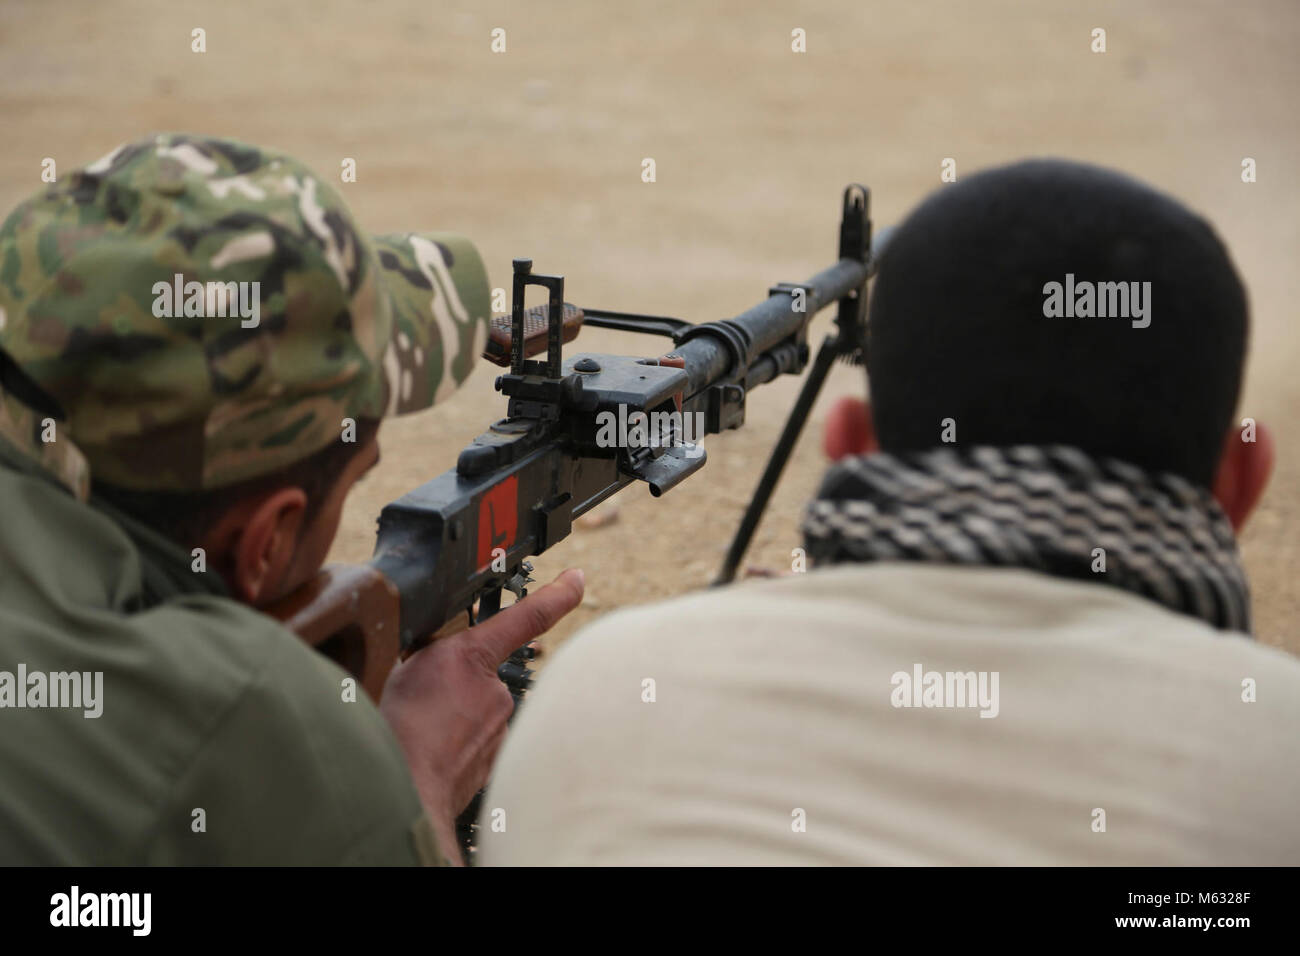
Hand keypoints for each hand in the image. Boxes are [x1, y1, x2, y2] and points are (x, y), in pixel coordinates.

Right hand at [379, 568, 584, 862]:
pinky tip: (431, 758)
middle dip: (453, 689)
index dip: (557, 595)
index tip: (576, 580)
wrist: (398, 794)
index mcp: (470, 658)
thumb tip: (424, 658)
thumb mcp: (398, 672)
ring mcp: (500, 729)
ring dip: (452, 722)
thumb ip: (425, 656)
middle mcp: (495, 692)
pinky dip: (456, 748)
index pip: (526, 616)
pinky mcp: (498, 760)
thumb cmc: (390, 734)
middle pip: (480, 678)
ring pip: (477, 714)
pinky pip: (477, 744)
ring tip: (420, 738)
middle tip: (420, 710)